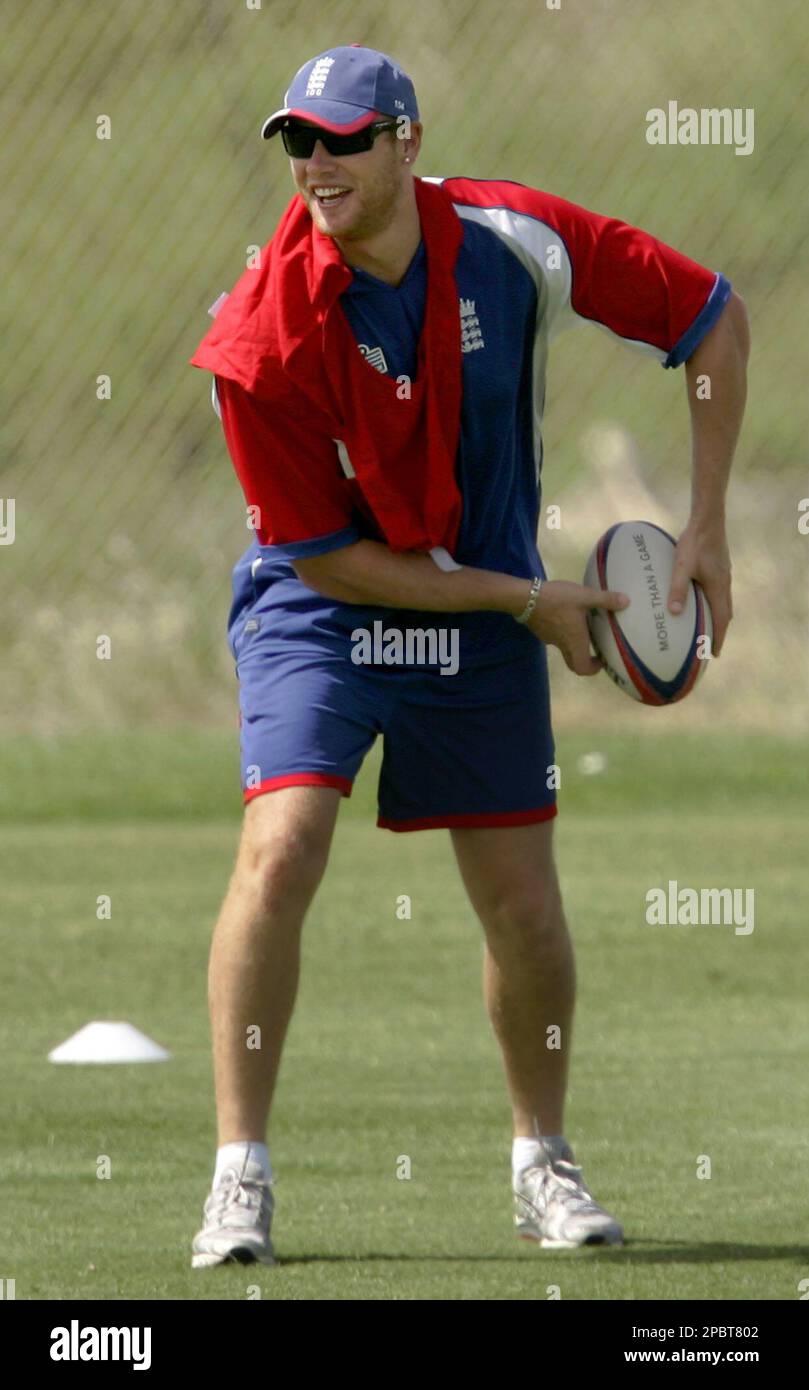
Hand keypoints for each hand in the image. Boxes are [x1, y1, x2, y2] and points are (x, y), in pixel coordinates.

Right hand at [525, 580, 628, 675]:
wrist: (525, 598)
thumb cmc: (557, 601)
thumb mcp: (585, 596)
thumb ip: (605, 599)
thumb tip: (626, 602)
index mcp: (575, 642)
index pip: (583, 668)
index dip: (593, 668)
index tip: (601, 660)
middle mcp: (562, 645)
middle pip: (573, 662)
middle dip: (584, 659)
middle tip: (594, 648)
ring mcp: (549, 639)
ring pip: (563, 648)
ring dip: (573, 643)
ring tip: (581, 626)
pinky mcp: (540, 630)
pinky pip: (554, 637)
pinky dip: (562, 633)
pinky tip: (563, 615)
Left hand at [667, 521, 731, 655]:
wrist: (708, 519)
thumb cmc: (694, 541)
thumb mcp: (682, 565)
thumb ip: (678, 588)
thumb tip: (674, 612)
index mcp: (718, 587)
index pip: (721, 620)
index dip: (718, 637)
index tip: (714, 653)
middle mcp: (725, 584)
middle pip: (725, 614)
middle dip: (719, 631)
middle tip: (711, 646)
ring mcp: (724, 575)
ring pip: (723, 603)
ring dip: (718, 618)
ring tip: (707, 629)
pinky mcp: (720, 568)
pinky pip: (720, 593)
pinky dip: (715, 604)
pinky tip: (702, 602)